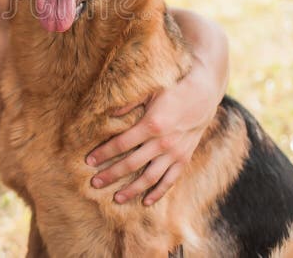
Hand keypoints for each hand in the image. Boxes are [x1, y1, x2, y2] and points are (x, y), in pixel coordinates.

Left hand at [85, 9, 227, 205]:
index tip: (89, 160)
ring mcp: (174, 153)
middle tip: (94, 183)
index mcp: (151, 125)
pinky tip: (146, 202)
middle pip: (131, 164)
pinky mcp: (184, 158)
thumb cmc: (173, 89)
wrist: (204, 93)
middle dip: (111, 174)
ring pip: (149, 178)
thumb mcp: (150, 91)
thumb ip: (129, 103)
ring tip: (116, 198)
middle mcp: (162, 143)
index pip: (120, 144)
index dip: (103, 153)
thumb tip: (108, 113)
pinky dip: (158, 192)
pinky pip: (170, 180)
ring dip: (131, 189)